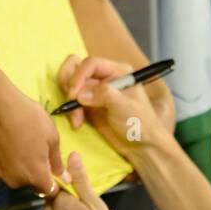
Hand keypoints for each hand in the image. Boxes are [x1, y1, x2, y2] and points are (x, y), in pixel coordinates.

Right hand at [0, 85, 62, 193]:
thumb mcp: (51, 136)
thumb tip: (64, 178)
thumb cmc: (29, 118)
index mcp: (35, 175)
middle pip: (27, 182)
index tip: (46, 165)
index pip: (46, 190)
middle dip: (31, 170)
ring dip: (14, 166)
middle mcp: (14, 180)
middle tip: (30, 147)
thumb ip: (57, 161)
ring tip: (14, 143)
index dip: (50, 181)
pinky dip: (0, 160)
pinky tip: (0, 142)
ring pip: (10, 175)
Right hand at [55, 57, 170, 162]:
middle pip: (78, 72)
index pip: (91, 64)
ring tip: (76, 118)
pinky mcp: (89, 105)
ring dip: (70, 101)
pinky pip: (73, 102)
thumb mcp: (125, 106)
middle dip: (72, 88)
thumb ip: (104, 95)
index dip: (79, 76)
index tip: (74, 95)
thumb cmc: (139, 122)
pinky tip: (77, 123)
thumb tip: (79, 95)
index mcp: (118, 71)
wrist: (141, 145)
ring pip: (72, 86)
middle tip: (72, 105)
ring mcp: (96, 91)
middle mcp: (105, 77)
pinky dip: (71, 111)